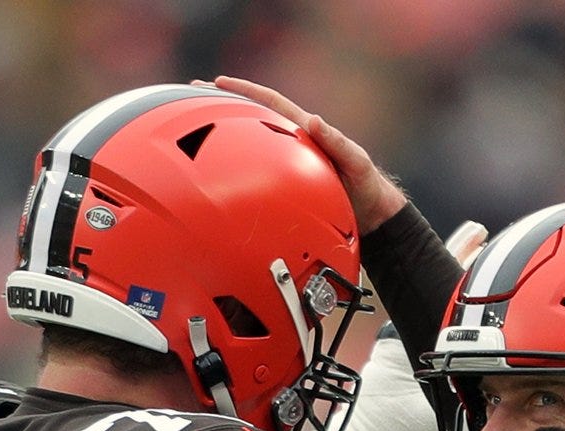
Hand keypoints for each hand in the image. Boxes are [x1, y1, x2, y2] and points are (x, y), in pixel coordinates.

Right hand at [212, 75, 407, 231]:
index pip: (271, 103)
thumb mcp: (356, 161)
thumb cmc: (365, 185)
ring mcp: (288, 163)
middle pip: (253, 118)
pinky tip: (219, 170)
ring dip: (225, 134)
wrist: (371, 214)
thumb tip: (313, 119)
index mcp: (305, 132)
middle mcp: (292, 143)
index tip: (219, 82)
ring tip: (196, 125)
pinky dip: (238, 165)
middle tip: (193, 96)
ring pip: (251, 143)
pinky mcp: (287, 183)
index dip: (246, 91)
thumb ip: (337, 142)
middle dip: (223, 105)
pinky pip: (258, 170)